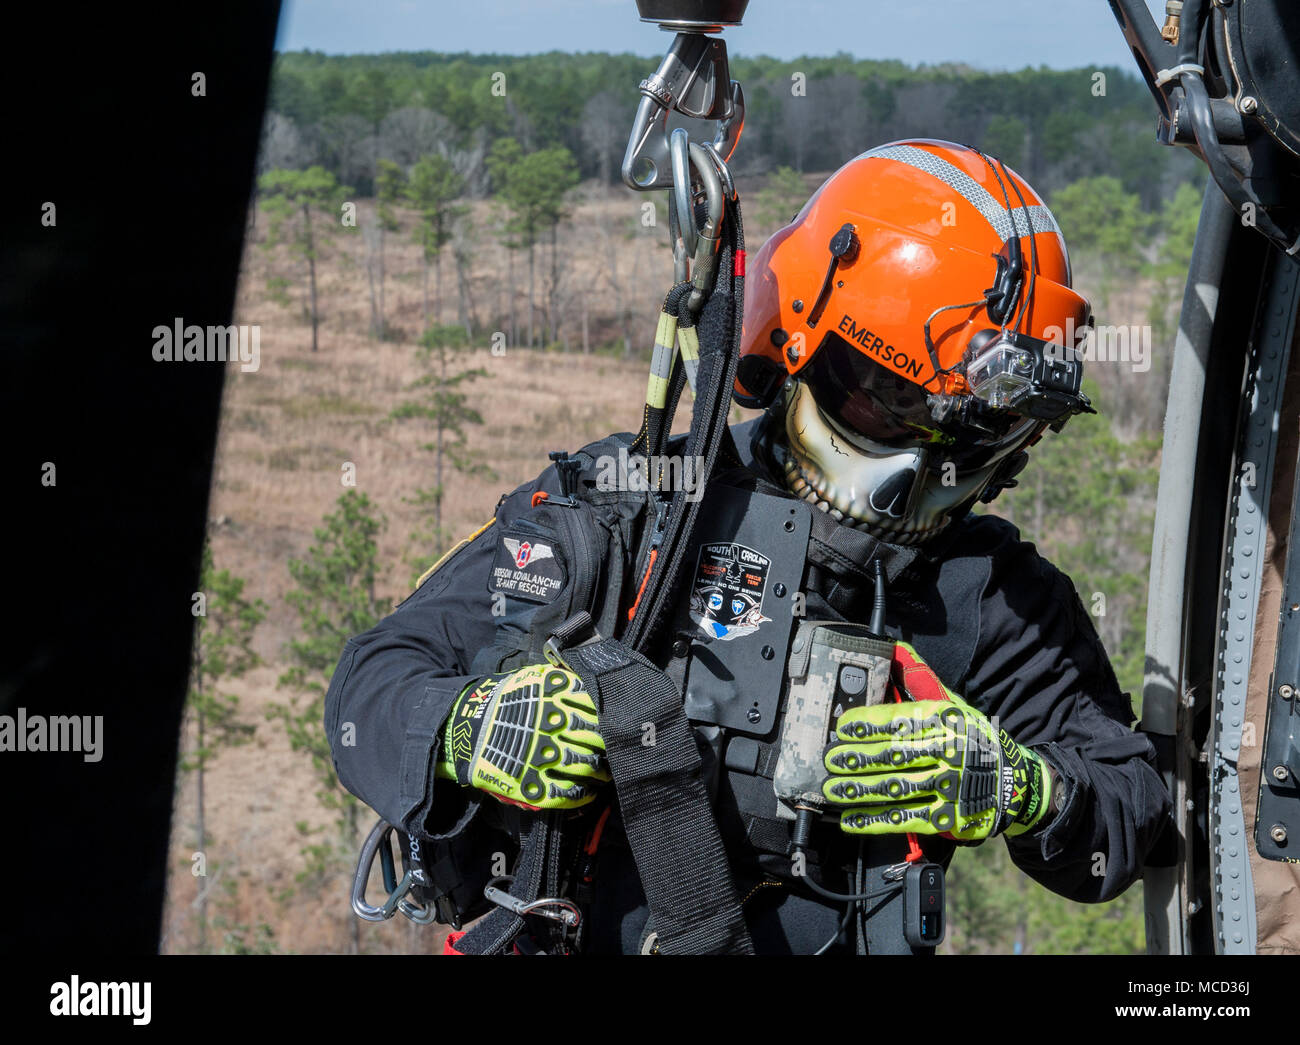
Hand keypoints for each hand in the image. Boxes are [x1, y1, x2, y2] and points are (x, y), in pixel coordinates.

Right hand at [438, 664, 609, 809]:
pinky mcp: (532, 783)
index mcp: (554, 698)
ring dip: (601, 773)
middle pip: (596, 739)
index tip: (616, 725)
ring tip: (605, 775)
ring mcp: (543, 756)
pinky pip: (567, 793)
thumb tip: (590, 682)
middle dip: (609, 747)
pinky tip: (588, 794)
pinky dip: (582, 796)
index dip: (611, 720)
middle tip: (616, 752)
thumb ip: (561, 682)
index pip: (596, 709)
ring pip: (586, 767)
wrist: (463, 727)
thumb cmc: (501, 701)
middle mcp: (553, 726)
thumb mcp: (531, 679)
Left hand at [820, 642, 1051, 841]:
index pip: (902, 720)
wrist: (1012, 783)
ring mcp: (947, 786)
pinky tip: (851, 820)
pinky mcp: (946, 816)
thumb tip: (895, 647)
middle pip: (896, 755)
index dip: (869, 724)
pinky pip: (906, 818)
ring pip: (897, 788)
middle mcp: (947, 752)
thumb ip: (920, 678)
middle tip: (830, 760)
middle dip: (858, 758)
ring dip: (860, 791)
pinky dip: (876, 820)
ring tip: (833, 789)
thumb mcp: (953, 704)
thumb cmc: (972, 738)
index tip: (842, 727)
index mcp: (944, 721)